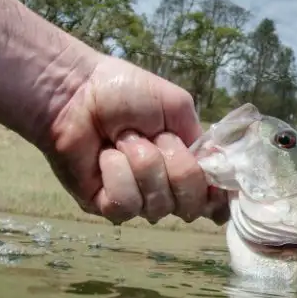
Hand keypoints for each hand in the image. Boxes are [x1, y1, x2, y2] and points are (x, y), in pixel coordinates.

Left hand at [43, 55, 228, 225]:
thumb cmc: (126, 92)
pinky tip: (106, 156)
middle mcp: (166, 190)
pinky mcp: (105, 206)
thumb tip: (220, 177)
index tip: (214, 186)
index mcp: (187, 167)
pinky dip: (117, 174)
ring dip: (142, 163)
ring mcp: (137, 201)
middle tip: (154, 137)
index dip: (216, 197)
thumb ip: (203, 142)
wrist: (76, 91)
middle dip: (176, 166)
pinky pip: (126, 203)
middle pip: (190, 204)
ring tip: (122, 140)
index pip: (213, 200)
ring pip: (157, 204)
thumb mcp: (178, 108)